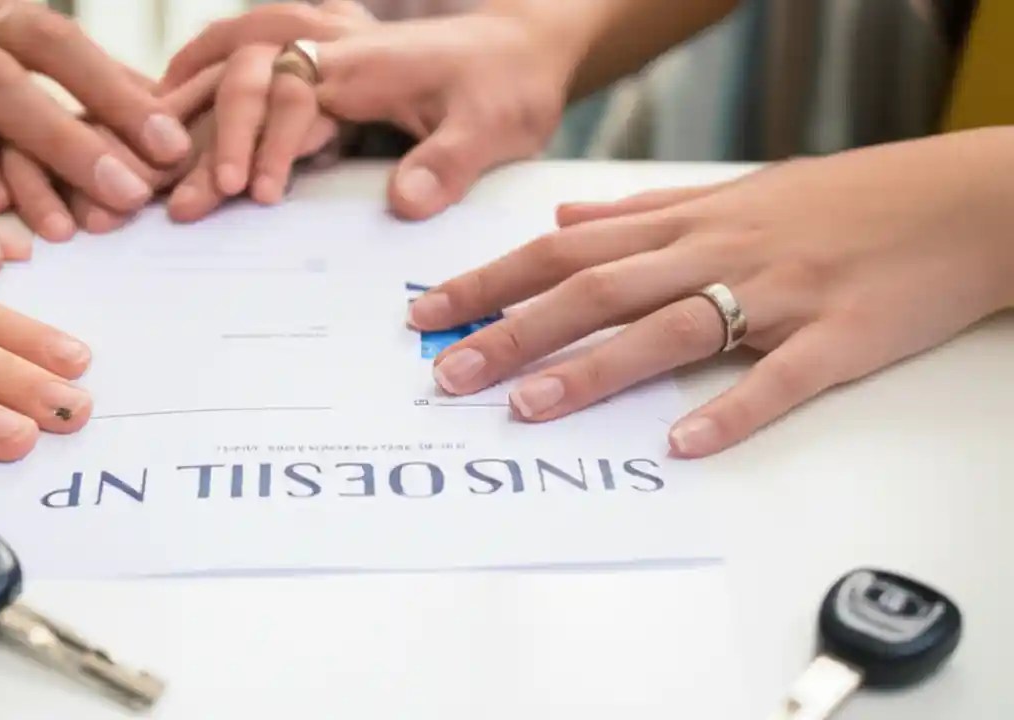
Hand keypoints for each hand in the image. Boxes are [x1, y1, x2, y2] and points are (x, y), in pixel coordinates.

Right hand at [158, 2, 569, 220]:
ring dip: (188, 106)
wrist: (522, 47)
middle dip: (210, 143)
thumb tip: (402, 204)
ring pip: (233, 66)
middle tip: (182, 206)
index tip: (253, 197)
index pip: (290, 93)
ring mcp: (320, 54)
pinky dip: (202, 85)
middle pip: (245, 81)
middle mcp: (331, 50)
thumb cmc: (508, 85)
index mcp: (364, 63)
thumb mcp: (495, 126)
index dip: (264, 142)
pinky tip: (171, 113)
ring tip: (144, 157)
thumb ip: (449, 162)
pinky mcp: (319, 71)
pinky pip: (246, 68)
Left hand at [407, 129, 1013, 456]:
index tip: (430, 314)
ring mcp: (780, 291)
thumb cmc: (847, 199)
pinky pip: (778, 375)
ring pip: (670, 327)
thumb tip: (567, 218)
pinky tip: (683, 442)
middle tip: (448, 373)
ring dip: (593, 370)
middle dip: (514, 331)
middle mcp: (719, 250)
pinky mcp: (840, 335)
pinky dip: (730, 408)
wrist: (965, 199)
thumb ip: (643, 212)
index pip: (566, 250)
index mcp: (691, 221)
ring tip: (528, 408)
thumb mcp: (735, 193)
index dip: (493, 282)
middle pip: (596, 289)